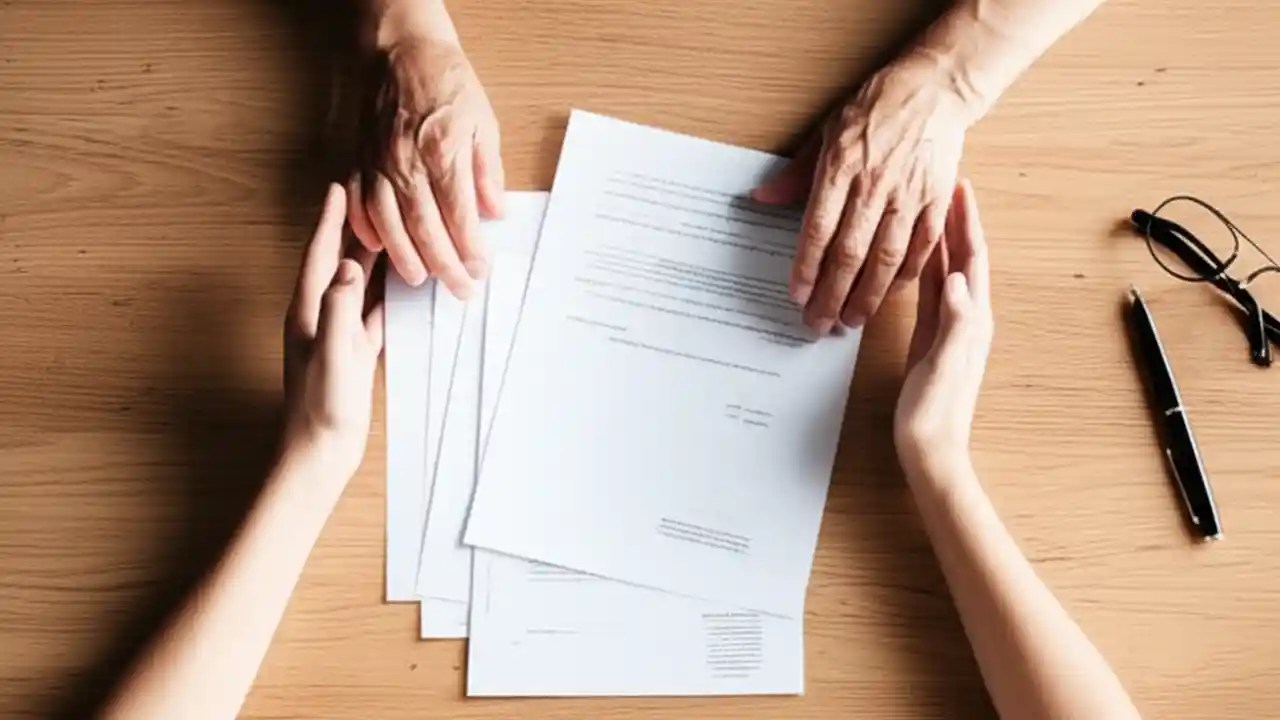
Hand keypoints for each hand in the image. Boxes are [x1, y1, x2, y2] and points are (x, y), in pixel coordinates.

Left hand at [284, 184, 385, 484]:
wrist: (319, 452)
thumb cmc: (320, 409)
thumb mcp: (331, 353)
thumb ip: (338, 308)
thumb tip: (346, 263)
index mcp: (307, 311)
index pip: (318, 254)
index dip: (329, 220)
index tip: (339, 187)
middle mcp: (320, 316)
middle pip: (337, 260)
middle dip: (351, 228)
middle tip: (372, 197)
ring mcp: (337, 334)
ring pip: (357, 284)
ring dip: (372, 258)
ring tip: (394, 230)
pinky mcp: (354, 352)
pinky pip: (373, 313)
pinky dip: (387, 294)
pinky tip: (406, 285)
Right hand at [348, 31, 503, 298]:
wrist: (401, 50)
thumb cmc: (446, 83)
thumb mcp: (484, 122)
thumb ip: (489, 171)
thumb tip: (496, 211)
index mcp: (443, 154)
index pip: (459, 218)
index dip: (470, 251)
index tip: (479, 271)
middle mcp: (406, 163)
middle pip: (425, 230)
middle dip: (444, 267)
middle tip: (459, 290)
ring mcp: (377, 163)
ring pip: (388, 224)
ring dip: (404, 257)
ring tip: (418, 279)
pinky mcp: (358, 158)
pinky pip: (356, 202)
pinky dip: (364, 229)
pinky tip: (376, 248)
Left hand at [753, 59, 971, 332]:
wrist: (933, 90)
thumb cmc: (875, 109)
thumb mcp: (826, 132)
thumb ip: (796, 173)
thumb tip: (761, 199)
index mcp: (841, 167)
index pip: (818, 230)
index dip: (805, 268)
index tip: (797, 296)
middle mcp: (874, 185)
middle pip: (849, 254)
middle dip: (831, 296)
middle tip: (818, 324)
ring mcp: (908, 195)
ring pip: (885, 258)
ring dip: (866, 296)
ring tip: (850, 321)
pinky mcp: (936, 200)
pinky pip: (920, 248)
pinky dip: (904, 276)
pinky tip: (888, 296)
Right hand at [893, 180, 991, 484]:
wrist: (931, 449)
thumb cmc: (937, 412)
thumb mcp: (945, 364)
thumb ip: (954, 321)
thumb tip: (957, 278)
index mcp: (972, 319)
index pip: (973, 259)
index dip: (967, 222)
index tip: (959, 186)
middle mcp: (965, 317)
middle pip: (963, 257)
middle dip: (956, 220)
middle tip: (944, 183)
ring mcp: (948, 326)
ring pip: (946, 269)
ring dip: (940, 237)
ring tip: (929, 206)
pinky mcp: (929, 336)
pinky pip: (929, 290)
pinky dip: (924, 266)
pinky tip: (913, 253)